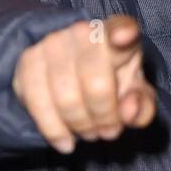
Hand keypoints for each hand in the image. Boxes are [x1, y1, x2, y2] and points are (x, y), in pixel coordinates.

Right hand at [12, 15, 155, 153]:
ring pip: (66, 98)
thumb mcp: (135, 96)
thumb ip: (142, 106)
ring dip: (81, 126)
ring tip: (90, 132)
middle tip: (109, 131)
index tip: (124, 38)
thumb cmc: (113, 85)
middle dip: (105, 118)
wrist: (72, 76)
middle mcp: (84, 32)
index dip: (122, 32)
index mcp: (118, 36)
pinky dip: (54, 130)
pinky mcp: (28, 60)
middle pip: (97, 84)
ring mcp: (52, 43)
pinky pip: (38, 103)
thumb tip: (128, 111)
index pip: (121, 28)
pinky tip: (66, 142)